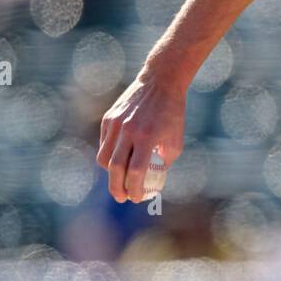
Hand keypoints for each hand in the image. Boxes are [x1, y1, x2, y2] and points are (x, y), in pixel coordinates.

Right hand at [96, 69, 187, 202]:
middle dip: (117, 188)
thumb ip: (164, 161)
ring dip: (111, 173)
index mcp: (147, 137)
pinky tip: (119, 160)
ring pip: (104, 157)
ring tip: (120, 180)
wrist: (160, 82)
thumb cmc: (172, 114)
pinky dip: (109, 156)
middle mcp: (128, 131)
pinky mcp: (108, 118)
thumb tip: (152, 181)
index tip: (137, 198)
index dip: (134, 189)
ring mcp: (115, 124)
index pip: (135, 171)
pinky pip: (104, 144)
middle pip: (115, 168)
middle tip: (122, 198)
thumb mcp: (176, 140)